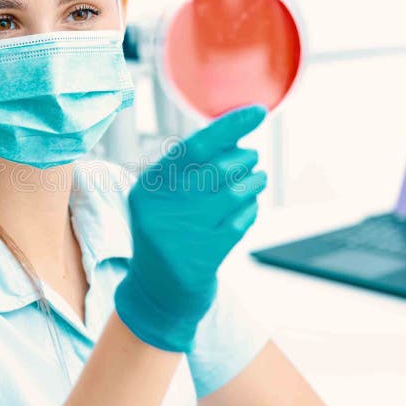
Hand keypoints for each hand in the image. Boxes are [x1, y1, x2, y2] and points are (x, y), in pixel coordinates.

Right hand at [114, 105, 267, 351]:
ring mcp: (185, 233)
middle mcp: (163, 208)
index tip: (257, 112)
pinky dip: (251, 208)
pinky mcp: (206, 255)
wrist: (158, 293)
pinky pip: (242, 219)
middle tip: (249, 158)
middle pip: (219, 167)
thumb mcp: (161, 200)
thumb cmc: (166, 234)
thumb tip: (232, 133)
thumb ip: (187, 169)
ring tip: (254, 178)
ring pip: (235, 192)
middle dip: (243, 158)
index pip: (194, 146)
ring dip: (253, 181)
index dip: (229, 126)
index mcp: (148, 188)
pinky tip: (247, 207)